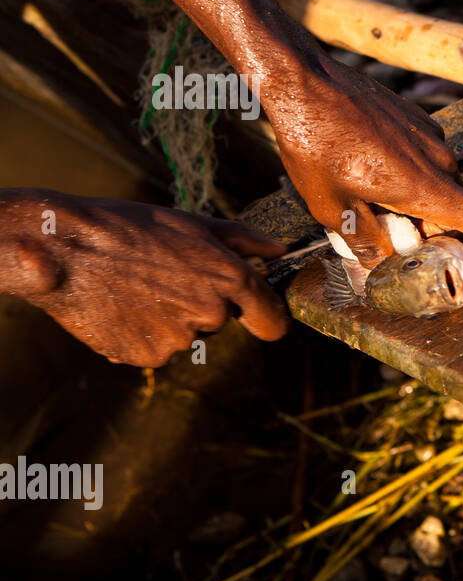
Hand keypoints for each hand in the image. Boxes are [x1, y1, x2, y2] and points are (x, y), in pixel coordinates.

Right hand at [1, 191, 288, 366]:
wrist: (65, 250)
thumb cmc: (129, 228)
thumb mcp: (192, 223)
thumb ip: (243, 239)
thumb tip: (280, 250)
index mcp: (231, 280)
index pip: (272, 319)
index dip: (267, 319)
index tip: (261, 320)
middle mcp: (212, 314)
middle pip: (220, 322)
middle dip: (200, 305)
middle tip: (162, 278)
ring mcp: (180, 340)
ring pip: (185, 335)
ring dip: (168, 319)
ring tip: (135, 289)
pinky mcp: (148, 357)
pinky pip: (154, 349)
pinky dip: (141, 335)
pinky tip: (120, 308)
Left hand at [261, 55, 462, 267]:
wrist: (304, 80)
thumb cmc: (314, 141)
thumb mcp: (330, 207)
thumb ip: (364, 242)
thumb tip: (379, 264)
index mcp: (425, 186)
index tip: (462, 260)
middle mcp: (440, 160)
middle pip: (461, 210)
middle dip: (434, 232)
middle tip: (392, 238)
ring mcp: (432, 136)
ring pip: (442, 186)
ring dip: (419, 204)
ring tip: (372, 203)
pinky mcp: (419, 121)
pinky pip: (429, 161)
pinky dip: (411, 178)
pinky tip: (370, 173)